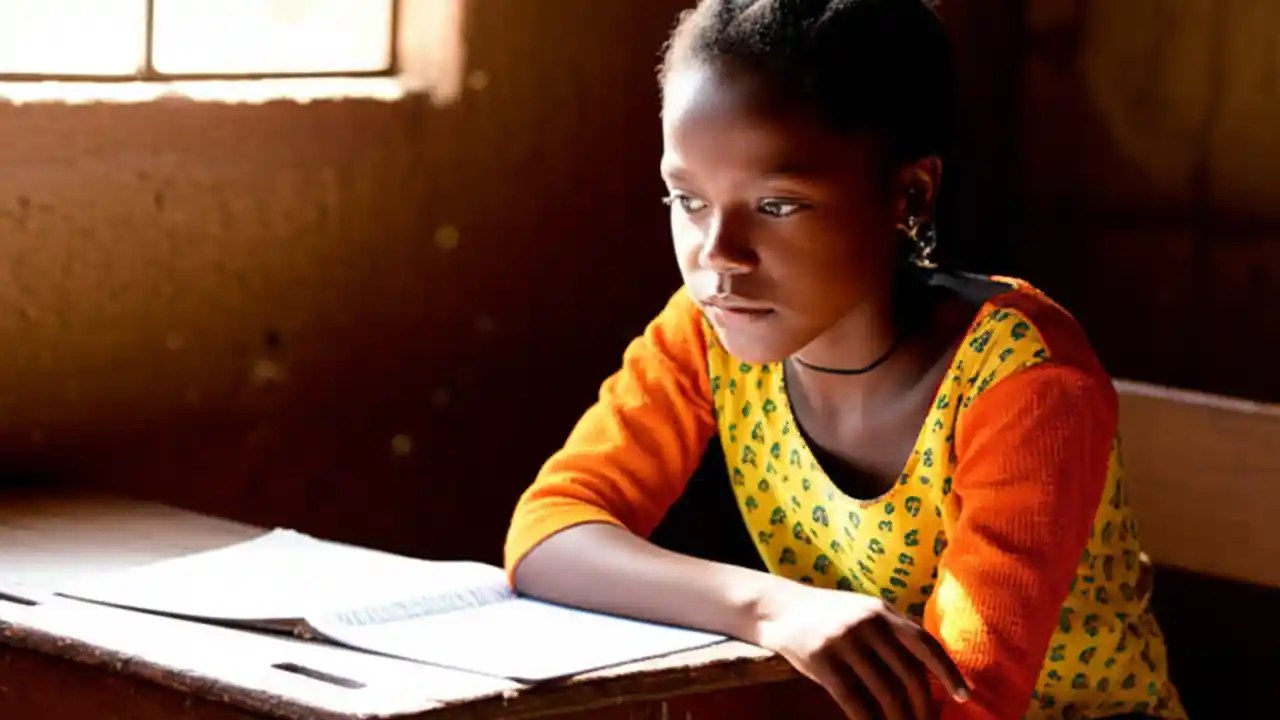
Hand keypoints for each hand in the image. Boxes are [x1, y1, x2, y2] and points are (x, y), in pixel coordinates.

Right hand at [752, 582, 969, 719]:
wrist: (778, 608)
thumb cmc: (828, 614)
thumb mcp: (864, 611)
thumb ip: (894, 631)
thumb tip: (932, 667)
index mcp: (882, 611)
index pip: (925, 644)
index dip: (947, 672)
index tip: (963, 697)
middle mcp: (867, 624)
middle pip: (909, 675)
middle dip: (924, 707)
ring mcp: (843, 642)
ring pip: (885, 693)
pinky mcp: (821, 661)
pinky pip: (854, 701)